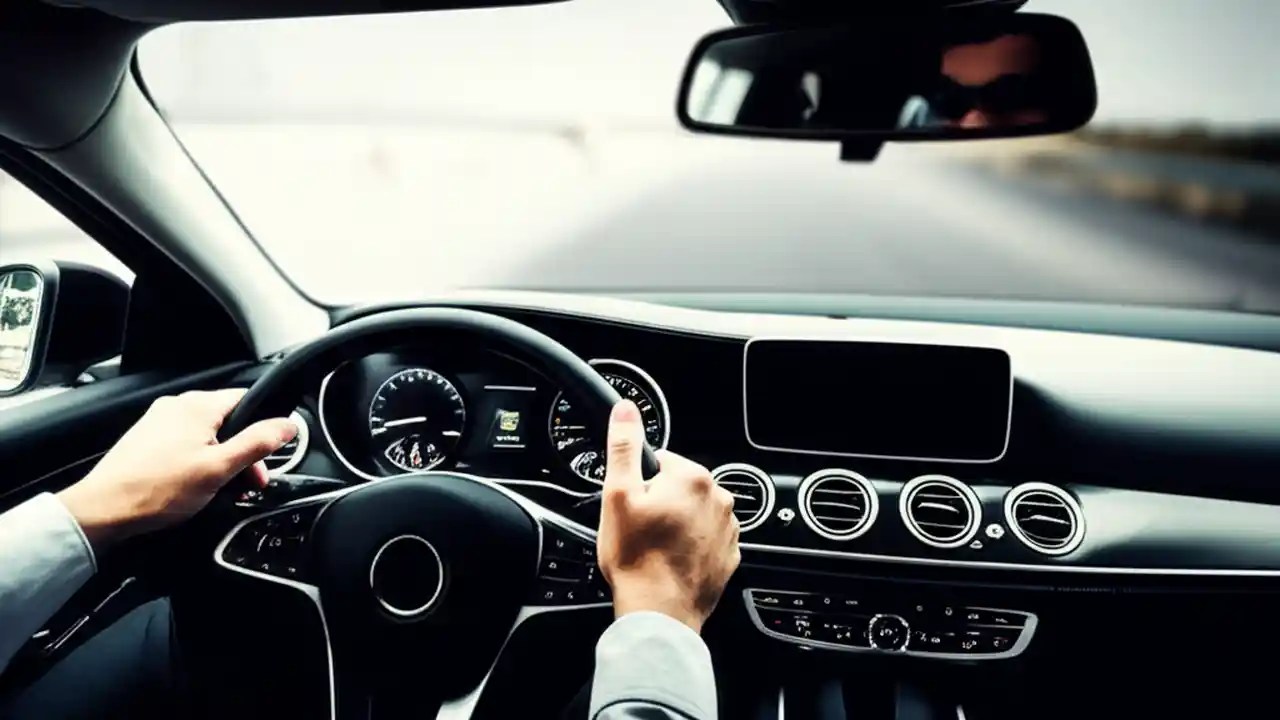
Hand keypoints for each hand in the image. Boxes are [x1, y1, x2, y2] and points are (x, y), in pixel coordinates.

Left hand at [57, 389, 296, 549]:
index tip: (267, 460)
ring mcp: (158, 422)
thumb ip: (258, 443)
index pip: (247, 401)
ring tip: (220, 490)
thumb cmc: (157, 490)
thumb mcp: (219, 468)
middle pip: (228, 422)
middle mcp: (176, 406)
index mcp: (197, 405)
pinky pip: (185, 444)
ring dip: (221, 461)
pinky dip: (198, 462)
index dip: (264, 430)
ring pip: (207, 436)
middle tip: (247, 484)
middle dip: (242, 454)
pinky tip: (195, 487)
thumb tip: (288, 425)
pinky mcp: (146, 440)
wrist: (103, 510)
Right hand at [596, 400, 739, 632]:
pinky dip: (691, 546)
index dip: (640, 483)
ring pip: (694, 513)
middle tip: (640, 529)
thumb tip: (626, 411)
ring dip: (677, 524)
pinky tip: (671, 561)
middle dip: (660, 503)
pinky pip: (706, 539)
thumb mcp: (618, 494)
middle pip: (679, 487)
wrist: (660, 613)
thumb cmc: (637, 558)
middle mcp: (719, 498)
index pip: (661, 462)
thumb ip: (624, 446)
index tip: (633, 506)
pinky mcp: (729, 555)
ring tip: (655, 547)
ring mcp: (728, 529)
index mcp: (692, 477)